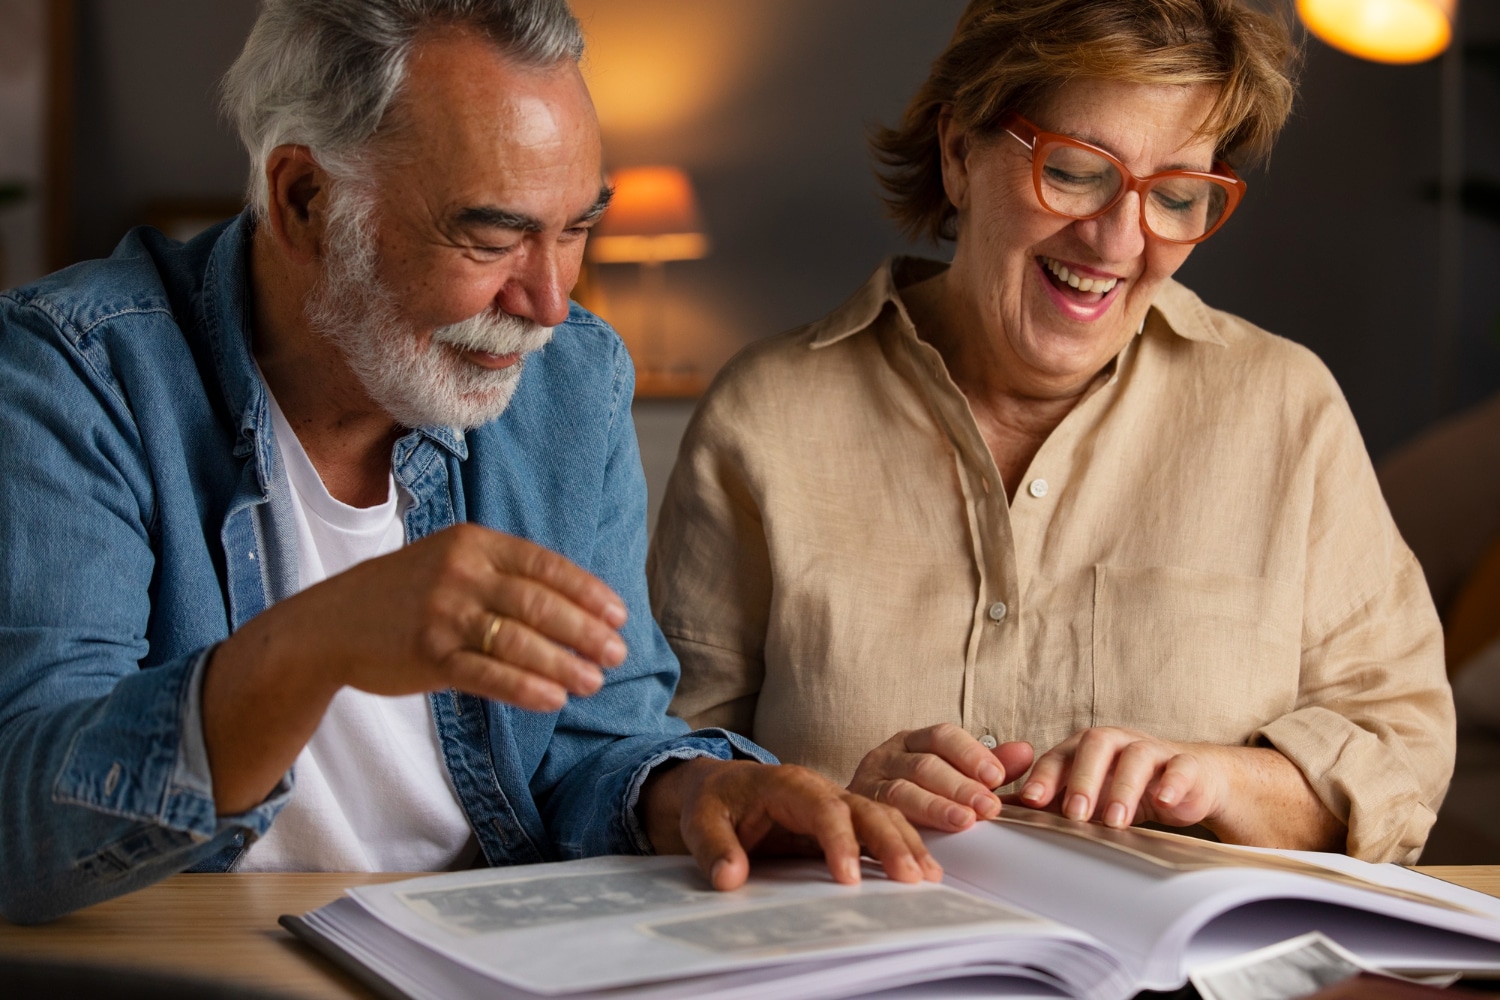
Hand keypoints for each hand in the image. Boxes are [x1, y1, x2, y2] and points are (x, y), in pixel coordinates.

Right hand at [303, 522, 627, 708]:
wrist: (327, 625)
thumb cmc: (401, 595)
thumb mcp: (449, 562)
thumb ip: (502, 572)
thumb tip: (574, 601)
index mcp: (472, 542)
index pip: (544, 565)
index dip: (587, 592)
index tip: (618, 615)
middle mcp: (460, 573)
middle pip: (539, 604)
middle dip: (585, 631)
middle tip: (616, 654)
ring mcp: (443, 614)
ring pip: (519, 641)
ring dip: (564, 664)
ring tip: (592, 681)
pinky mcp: (427, 655)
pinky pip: (488, 674)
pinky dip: (526, 688)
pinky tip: (553, 699)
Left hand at [640, 758, 942, 890]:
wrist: (716, 787)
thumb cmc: (712, 802)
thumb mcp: (699, 821)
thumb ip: (713, 848)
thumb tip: (729, 877)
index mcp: (787, 783)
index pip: (822, 808)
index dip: (838, 841)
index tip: (847, 878)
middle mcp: (819, 789)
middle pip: (863, 809)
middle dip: (889, 842)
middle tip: (910, 877)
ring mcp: (835, 803)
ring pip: (880, 816)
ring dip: (905, 844)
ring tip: (927, 877)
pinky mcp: (842, 821)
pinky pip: (878, 828)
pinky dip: (902, 846)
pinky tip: (922, 870)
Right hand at [848, 723, 1034, 831]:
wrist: (840, 815)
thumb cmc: (904, 793)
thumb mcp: (945, 775)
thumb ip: (982, 765)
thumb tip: (1025, 752)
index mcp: (910, 742)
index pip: (942, 736)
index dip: (969, 753)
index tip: (996, 776)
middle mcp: (886, 756)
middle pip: (925, 765)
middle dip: (960, 786)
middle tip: (989, 808)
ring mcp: (867, 783)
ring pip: (902, 791)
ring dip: (936, 808)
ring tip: (963, 823)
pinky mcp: (852, 812)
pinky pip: (877, 820)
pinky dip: (902, 834)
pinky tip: (924, 849)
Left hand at [1015, 727, 1227, 829]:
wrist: (1186, 782)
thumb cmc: (1124, 786)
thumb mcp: (1084, 793)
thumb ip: (1047, 799)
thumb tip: (997, 808)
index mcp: (1085, 748)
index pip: (1060, 755)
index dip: (1045, 776)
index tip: (1031, 801)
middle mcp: (1116, 742)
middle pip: (1095, 745)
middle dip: (1082, 779)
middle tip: (1074, 813)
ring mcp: (1152, 751)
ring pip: (1136, 757)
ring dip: (1123, 788)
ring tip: (1115, 821)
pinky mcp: (1186, 766)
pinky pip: (1181, 768)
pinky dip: (1173, 783)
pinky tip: (1165, 802)